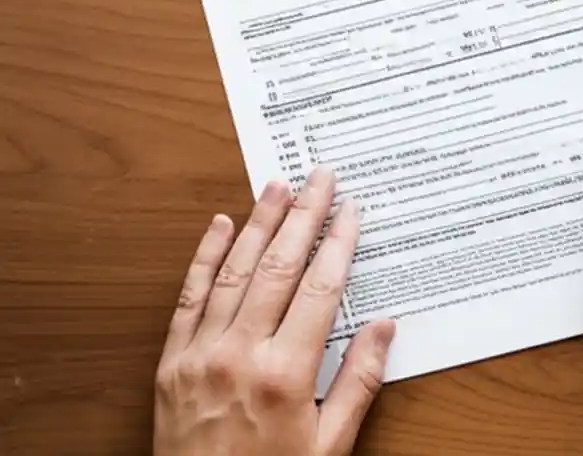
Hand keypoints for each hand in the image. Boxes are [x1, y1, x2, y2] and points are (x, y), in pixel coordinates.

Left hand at [154, 167, 395, 455]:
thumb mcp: (330, 444)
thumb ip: (359, 382)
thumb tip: (386, 328)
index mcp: (285, 374)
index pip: (320, 289)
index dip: (339, 243)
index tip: (351, 210)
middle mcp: (240, 354)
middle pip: (278, 267)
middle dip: (304, 216)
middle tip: (320, 178)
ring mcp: (201, 355)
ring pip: (233, 272)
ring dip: (258, 223)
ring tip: (277, 186)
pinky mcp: (172, 363)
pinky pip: (189, 298)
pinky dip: (205, 258)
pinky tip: (220, 226)